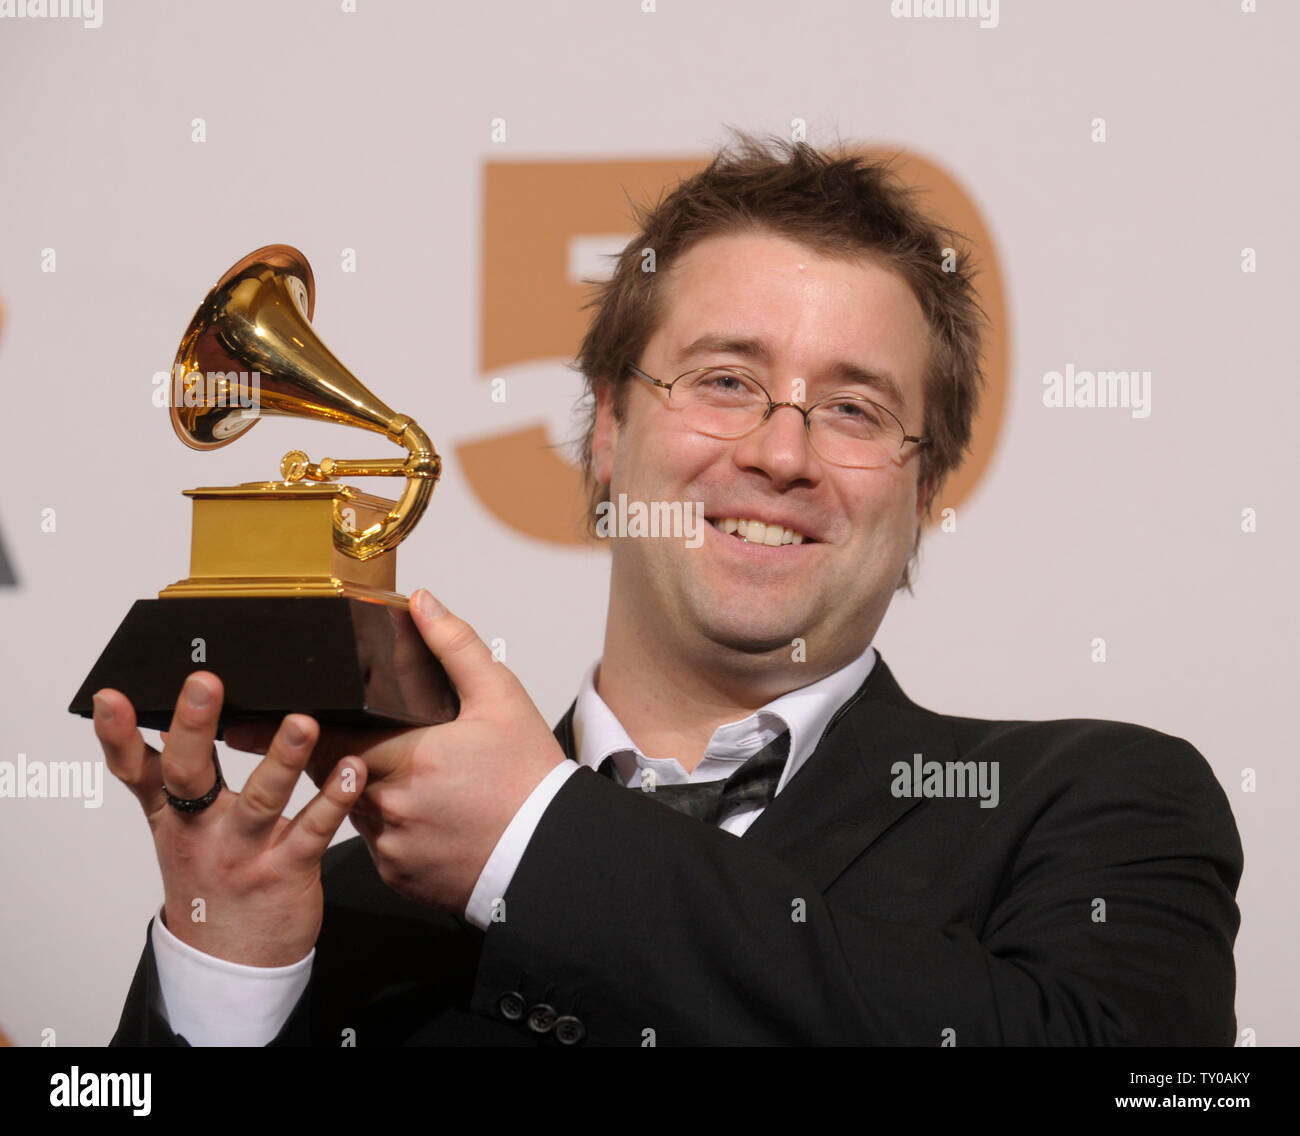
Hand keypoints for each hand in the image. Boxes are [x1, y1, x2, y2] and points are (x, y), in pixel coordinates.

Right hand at [94, 674, 365, 965]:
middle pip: (191, 775)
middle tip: (204, 683)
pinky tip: (353, 769)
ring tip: (301, 722)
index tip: (111, 697)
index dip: (118, 735)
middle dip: (195, 727)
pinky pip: (314, 829)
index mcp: (172, 815)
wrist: (231, 961)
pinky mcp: (287, 869)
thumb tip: (180, 716)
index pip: (137, 770)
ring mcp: (244, 851)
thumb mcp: (181, 831)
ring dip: (283, 758)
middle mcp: (202, 830)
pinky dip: (335, 798)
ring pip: (262, 799)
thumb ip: (178, 778)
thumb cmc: (211, 882)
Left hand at [226, 591, 568, 915]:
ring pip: (355, 810)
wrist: (551, 853)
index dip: (296, 727)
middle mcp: (389, 806)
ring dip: (368, 791)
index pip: (328, 736)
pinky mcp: (399, 878)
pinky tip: (427, 816)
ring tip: (414, 781)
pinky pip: (376, 845)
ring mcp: (390, 848)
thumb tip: (421, 604)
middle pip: (338, 773)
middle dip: (345, 755)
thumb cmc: (529, 778)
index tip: (255, 724)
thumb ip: (454, 646)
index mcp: (407, 758)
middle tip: (373, 746)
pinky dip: (390, 827)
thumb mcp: (501, 698)